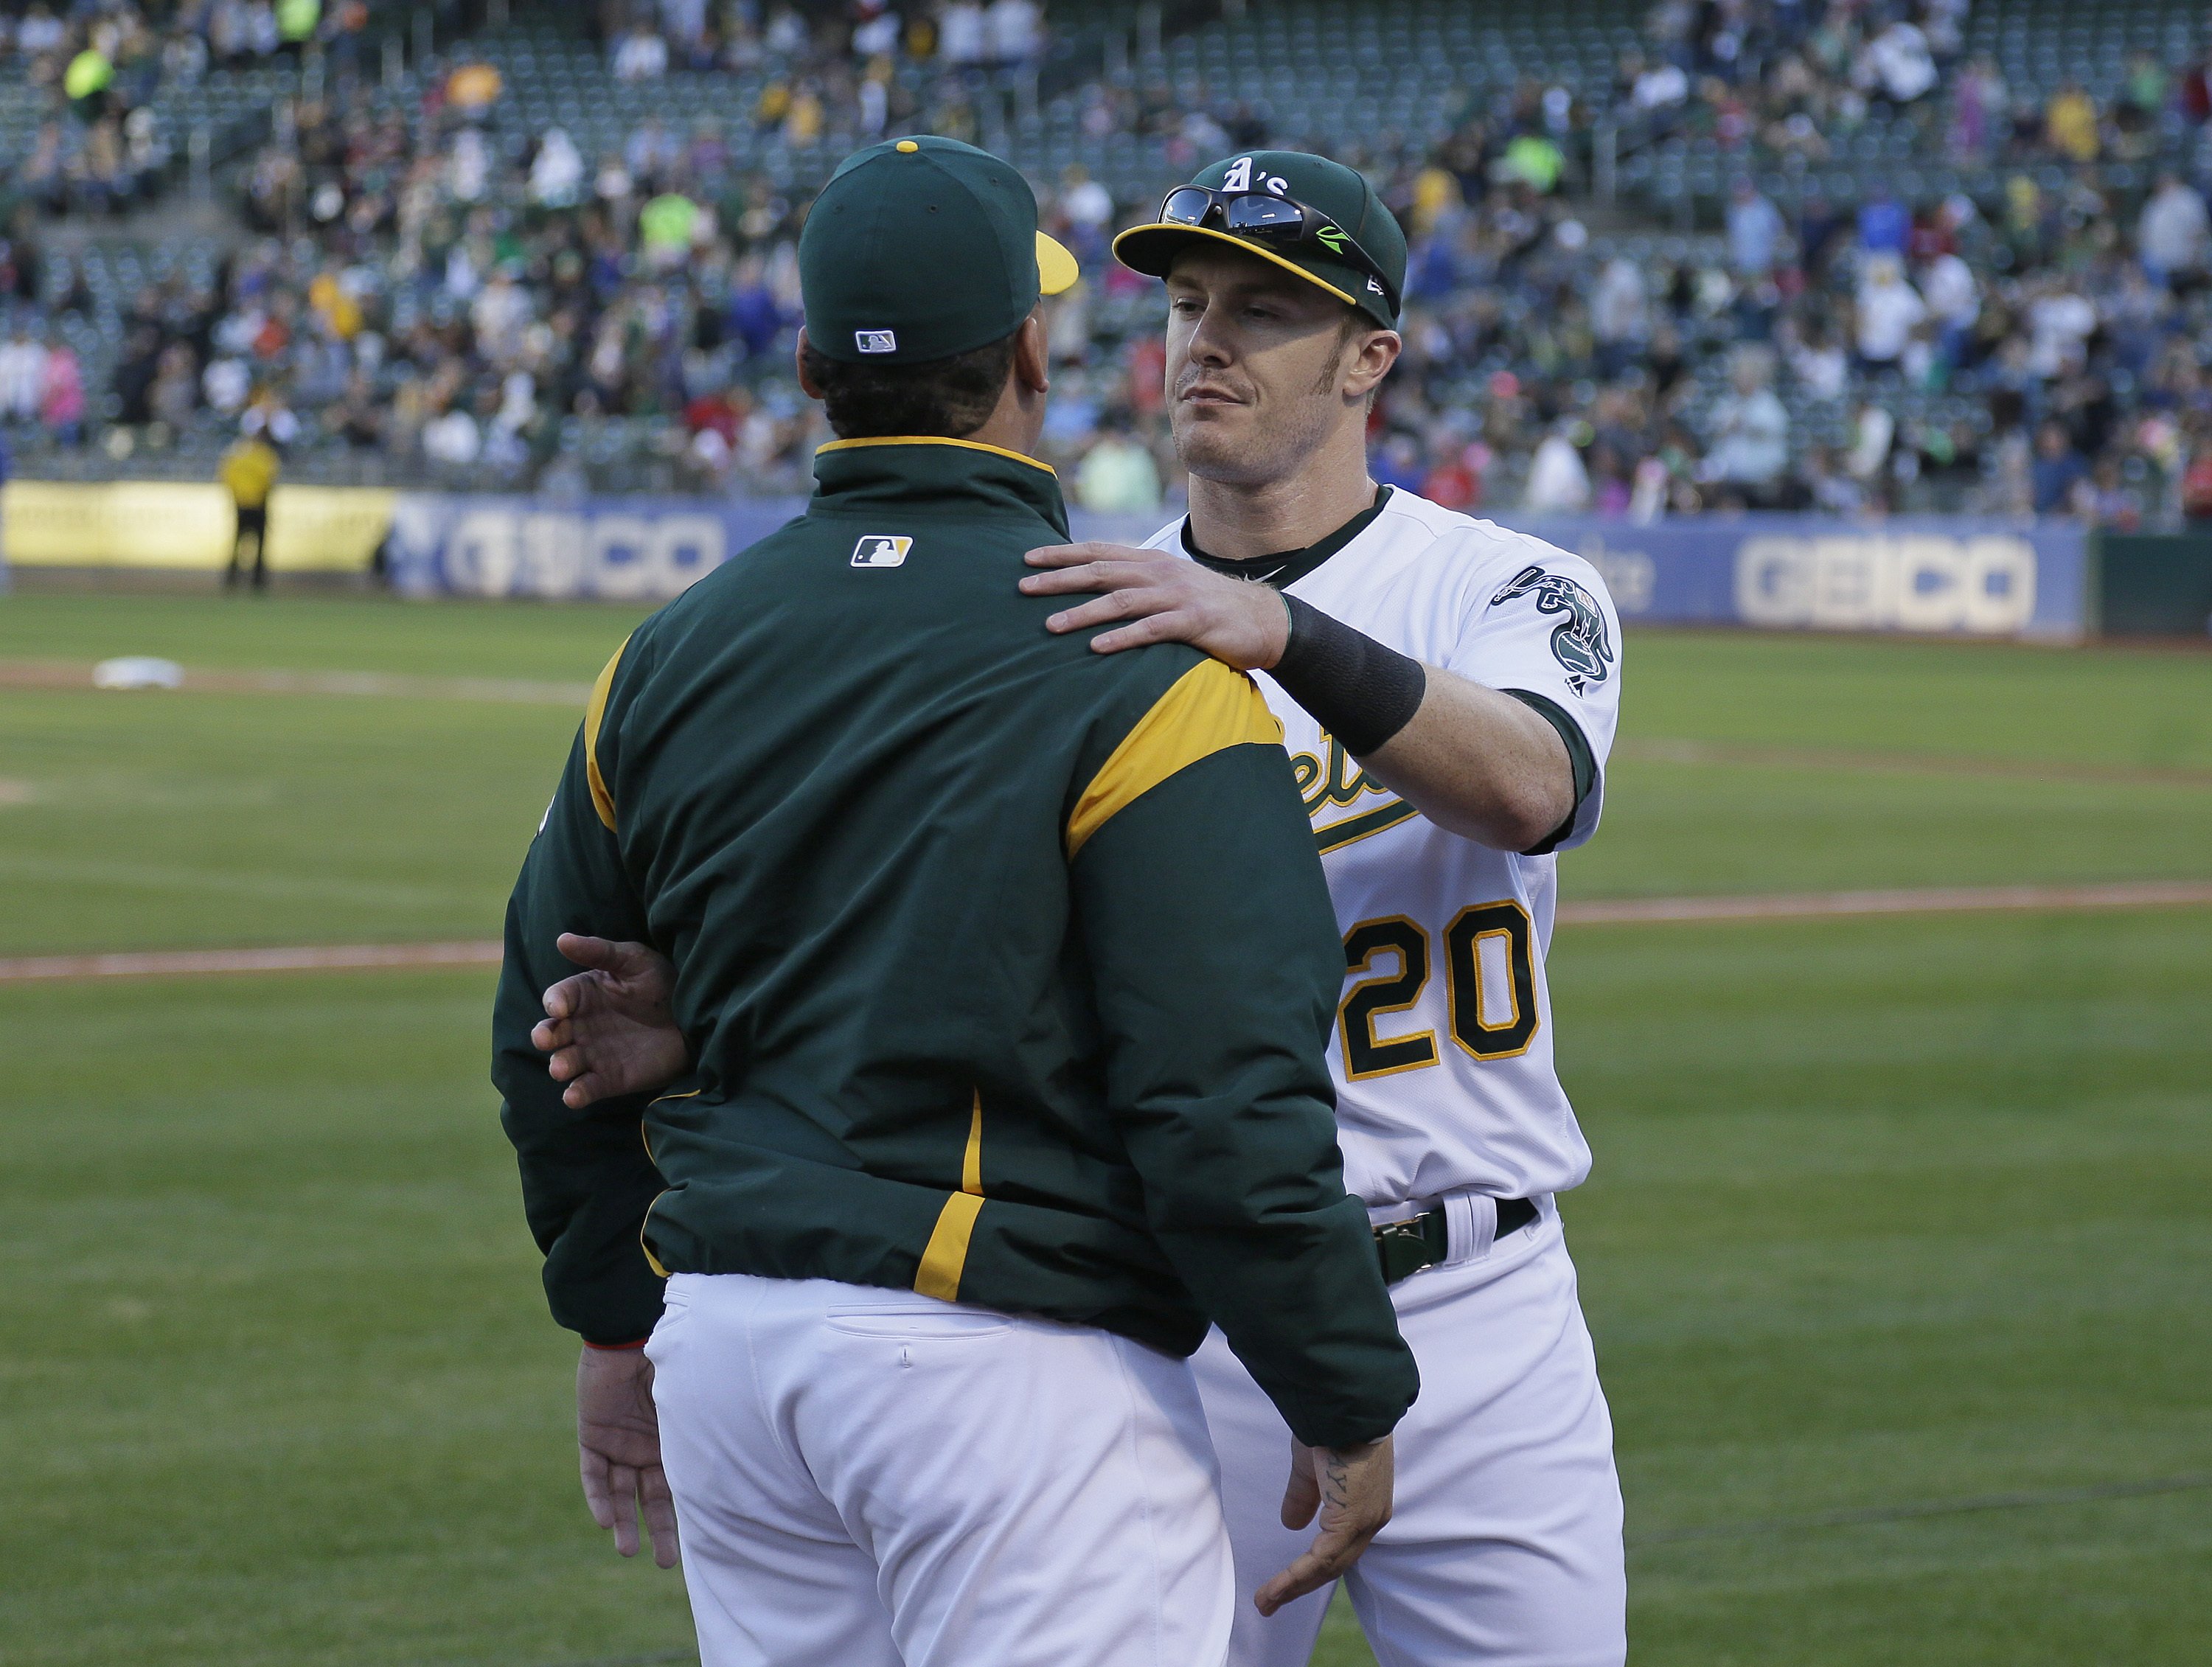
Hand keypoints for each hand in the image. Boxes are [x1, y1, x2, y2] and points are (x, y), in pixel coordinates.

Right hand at [530, 933, 689, 1108]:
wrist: (695, 1017)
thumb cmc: (661, 982)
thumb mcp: (633, 959)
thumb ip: (599, 951)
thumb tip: (562, 939)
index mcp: (583, 995)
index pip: (558, 999)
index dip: (555, 1003)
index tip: (560, 1007)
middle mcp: (581, 1026)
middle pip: (552, 1032)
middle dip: (545, 1036)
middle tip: (547, 1038)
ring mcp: (594, 1053)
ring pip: (565, 1061)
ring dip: (560, 1065)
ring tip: (561, 1067)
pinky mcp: (610, 1078)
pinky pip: (587, 1088)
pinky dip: (577, 1094)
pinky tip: (574, 1096)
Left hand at [576, 1344, 679, 1568]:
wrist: (630, 1334)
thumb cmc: (671, 1362)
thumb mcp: (691, 1402)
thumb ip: (700, 1431)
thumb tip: (741, 1462)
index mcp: (675, 1439)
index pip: (679, 1485)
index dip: (688, 1512)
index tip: (701, 1543)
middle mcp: (648, 1446)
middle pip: (652, 1498)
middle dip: (660, 1530)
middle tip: (667, 1563)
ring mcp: (620, 1442)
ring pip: (621, 1492)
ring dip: (624, 1522)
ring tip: (627, 1551)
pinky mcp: (593, 1435)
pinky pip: (594, 1474)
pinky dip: (598, 1497)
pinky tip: (604, 1521)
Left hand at [1020, 541, 1290, 665]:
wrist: (1263, 619)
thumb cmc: (1208, 606)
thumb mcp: (1170, 586)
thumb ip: (1137, 583)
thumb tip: (1094, 587)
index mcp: (1151, 562)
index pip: (1098, 552)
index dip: (1062, 554)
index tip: (1027, 559)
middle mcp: (1160, 574)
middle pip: (1101, 572)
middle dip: (1059, 579)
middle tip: (1023, 587)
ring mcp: (1177, 597)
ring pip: (1121, 601)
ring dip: (1083, 612)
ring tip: (1051, 625)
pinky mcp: (1194, 623)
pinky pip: (1151, 630)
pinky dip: (1122, 638)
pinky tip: (1097, 647)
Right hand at [1254, 1435, 1394, 1616]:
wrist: (1342, 1406)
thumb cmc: (1329, 1425)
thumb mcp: (1310, 1467)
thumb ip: (1303, 1495)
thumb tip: (1291, 1524)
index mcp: (1364, 1503)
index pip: (1339, 1545)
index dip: (1311, 1564)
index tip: (1287, 1580)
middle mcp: (1370, 1518)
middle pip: (1335, 1564)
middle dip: (1300, 1584)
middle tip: (1271, 1600)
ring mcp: (1364, 1522)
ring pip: (1328, 1567)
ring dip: (1294, 1587)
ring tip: (1266, 1601)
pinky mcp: (1351, 1522)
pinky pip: (1321, 1560)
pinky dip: (1295, 1577)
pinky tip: (1276, 1589)